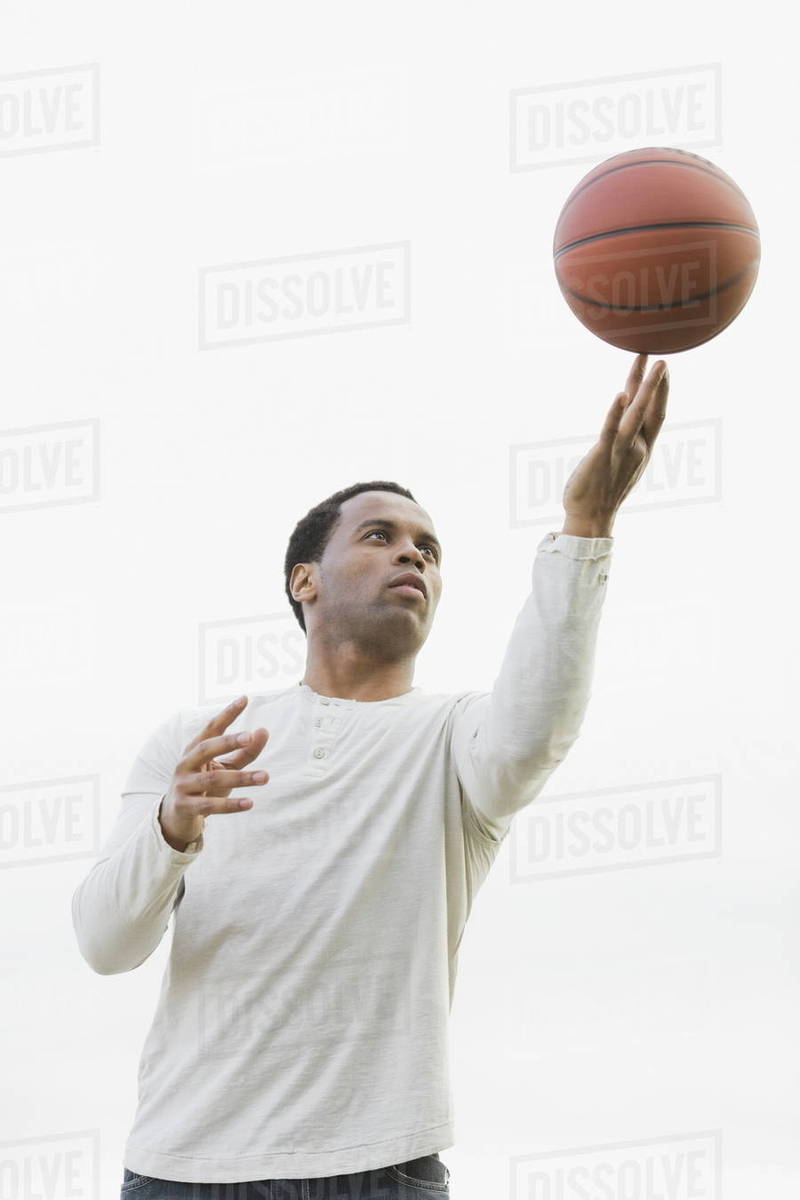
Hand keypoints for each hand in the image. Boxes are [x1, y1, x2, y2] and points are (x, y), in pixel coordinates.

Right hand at [158, 696, 269, 850]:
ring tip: (265, 777)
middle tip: (250, 736)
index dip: (227, 714)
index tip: (245, 699)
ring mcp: (183, 784)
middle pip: (206, 748)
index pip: (211, 727)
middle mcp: (186, 763)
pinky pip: (209, 805)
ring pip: (213, 779)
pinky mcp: (185, 806)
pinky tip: (250, 803)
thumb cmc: (205, 785)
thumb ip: (245, 751)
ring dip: (241, 778)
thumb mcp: (225, 767)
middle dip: (228, 741)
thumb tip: (264, 731)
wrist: (177, 816)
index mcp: (195, 749)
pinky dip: (230, 805)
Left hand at [561, 354, 669, 536]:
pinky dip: (615, 413)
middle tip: (664, 358)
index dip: (661, 390)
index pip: (657, 414)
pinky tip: (619, 395)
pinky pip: (610, 431)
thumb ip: (628, 439)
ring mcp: (621, 451)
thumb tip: (626, 417)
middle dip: (657, 383)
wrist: (592, 518)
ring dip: (644, 388)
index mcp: (643, 448)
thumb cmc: (603, 488)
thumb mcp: (622, 460)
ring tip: (651, 365)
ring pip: (635, 415)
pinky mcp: (602, 456)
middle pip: (650, 409)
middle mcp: (637, 448)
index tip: (664, 367)